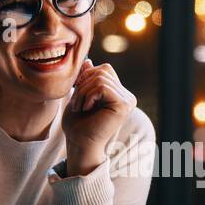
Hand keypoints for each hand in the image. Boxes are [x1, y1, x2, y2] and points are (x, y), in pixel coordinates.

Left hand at [61, 59, 135, 175]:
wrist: (79, 143)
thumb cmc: (78, 123)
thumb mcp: (79, 94)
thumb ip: (86, 78)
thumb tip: (89, 61)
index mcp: (119, 93)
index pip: (104, 69)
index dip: (86, 77)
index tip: (77, 95)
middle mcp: (127, 96)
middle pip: (102, 71)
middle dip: (83, 84)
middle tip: (77, 104)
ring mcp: (127, 100)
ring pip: (100, 78)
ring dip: (83, 92)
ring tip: (79, 107)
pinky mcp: (124, 105)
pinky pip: (102, 87)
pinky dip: (88, 96)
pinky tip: (86, 109)